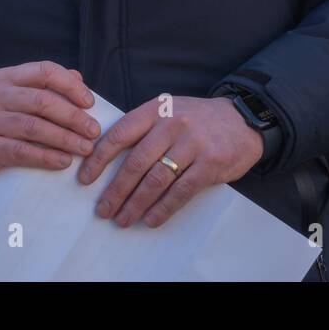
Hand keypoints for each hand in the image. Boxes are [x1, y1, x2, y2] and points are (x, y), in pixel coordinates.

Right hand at [0, 61, 101, 192]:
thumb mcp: (21, 100)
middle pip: (41, 101)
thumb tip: (78, 78)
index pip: (44, 71)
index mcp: (6, 77)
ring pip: (33, 127)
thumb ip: (48, 87)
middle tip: (94, 131)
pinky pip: (21, 151)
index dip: (70, 86)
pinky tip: (64, 161)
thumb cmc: (5, 122)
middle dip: (73, 116)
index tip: (90, 103)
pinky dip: (46, 157)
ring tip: (85, 148)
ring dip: (64, 139)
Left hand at [76, 96, 262, 228]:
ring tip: (123, 218)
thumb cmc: (198, 119)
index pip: (120, 133)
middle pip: (136, 162)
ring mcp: (192, 144)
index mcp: (156, 109)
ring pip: (156, 180)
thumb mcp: (168, 111)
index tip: (85, 179)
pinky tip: (151, 219)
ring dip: (136, 203)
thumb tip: (106, 157)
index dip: (99, 158)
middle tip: (103, 210)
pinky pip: (181, 191)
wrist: (243, 119)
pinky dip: (163, 208)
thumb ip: (143, 128)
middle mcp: (172, 124)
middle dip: (116, 190)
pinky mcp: (210, 163)